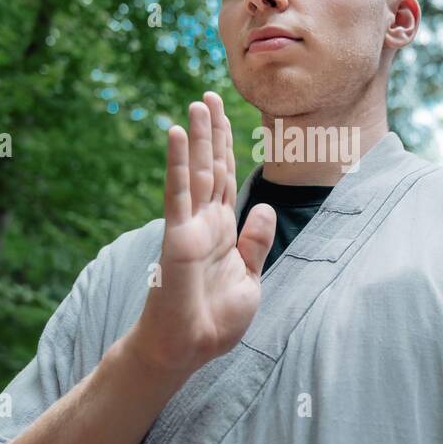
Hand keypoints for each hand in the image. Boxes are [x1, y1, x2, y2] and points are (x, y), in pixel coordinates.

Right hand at [128, 91, 275, 373]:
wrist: (189, 349)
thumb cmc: (215, 320)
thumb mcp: (250, 278)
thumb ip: (256, 243)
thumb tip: (266, 209)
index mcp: (224, 230)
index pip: (229, 179)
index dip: (229, 147)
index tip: (227, 116)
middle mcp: (206, 222)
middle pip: (213, 166)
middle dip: (214, 131)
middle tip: (210, 94)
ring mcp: (190, 226)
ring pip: (198, 171)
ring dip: (199, 136)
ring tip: (198, 103)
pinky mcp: (176, 236)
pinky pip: (179, 192)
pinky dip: (180, 162)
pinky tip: (178, 134)